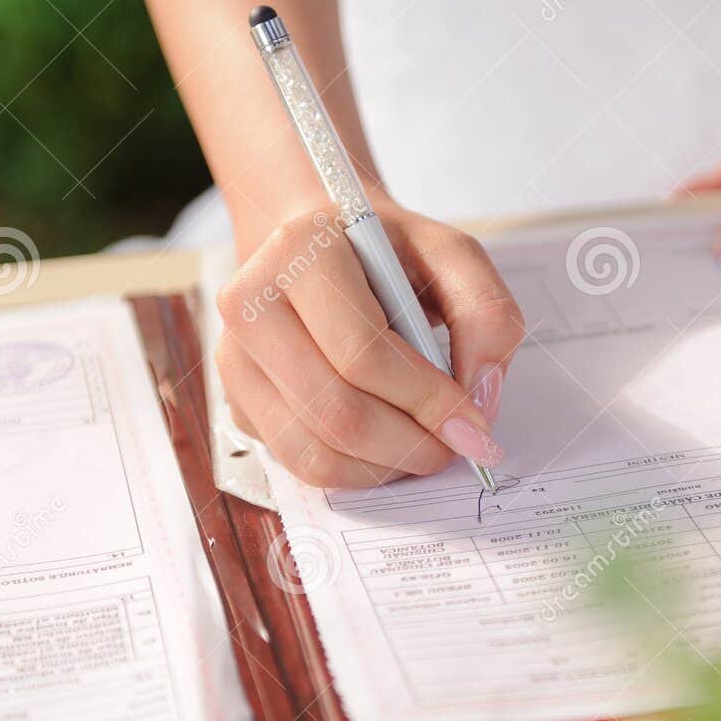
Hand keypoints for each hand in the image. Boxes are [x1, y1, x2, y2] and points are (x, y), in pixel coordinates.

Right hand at [215, 200, 524, 487]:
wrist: (323, 248)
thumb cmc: (387, 252)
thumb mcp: (452, 256)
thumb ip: (486, 315)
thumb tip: (479, 399)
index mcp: (298, 253)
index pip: (361, 353)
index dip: (426, 401)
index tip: (473, 425)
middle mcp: (249, 305)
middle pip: (336, 411)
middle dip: (410, 444)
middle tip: (456, 445)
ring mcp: (234, 359)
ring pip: (315, 451)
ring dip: (387, 466)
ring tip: (426, 445)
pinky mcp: (238, 402)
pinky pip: (300, 464)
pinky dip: (358, 472)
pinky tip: (389, 445)